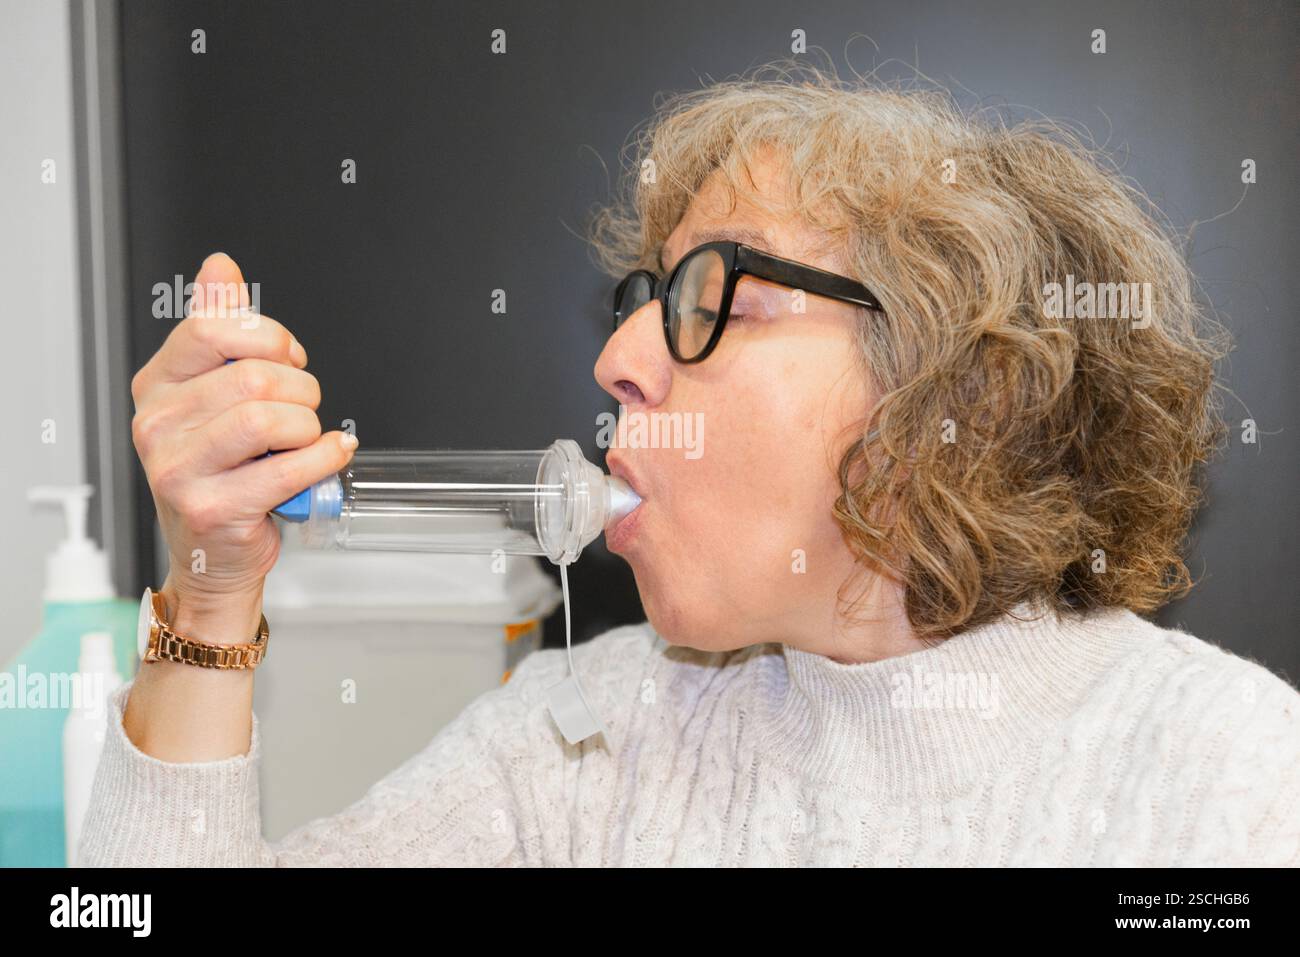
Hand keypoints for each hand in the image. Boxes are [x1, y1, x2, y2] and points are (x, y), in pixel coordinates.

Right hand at [131, 252, 356, 623]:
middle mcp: (157, 425)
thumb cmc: (222, 473)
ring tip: (306, 440)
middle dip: (301, 389)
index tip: (290, 358)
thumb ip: (219, 328)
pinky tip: (330, 454)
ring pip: (269, 418)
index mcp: (157, 386)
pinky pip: (286, 468)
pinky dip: (324, 458)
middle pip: (253, 376)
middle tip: (304, 410)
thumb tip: (220, 267)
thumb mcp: (215, 395)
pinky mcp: (211, 508)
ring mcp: (178, 470)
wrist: (214, 555)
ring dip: (308, 427)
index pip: (212, 329)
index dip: (269, 337)